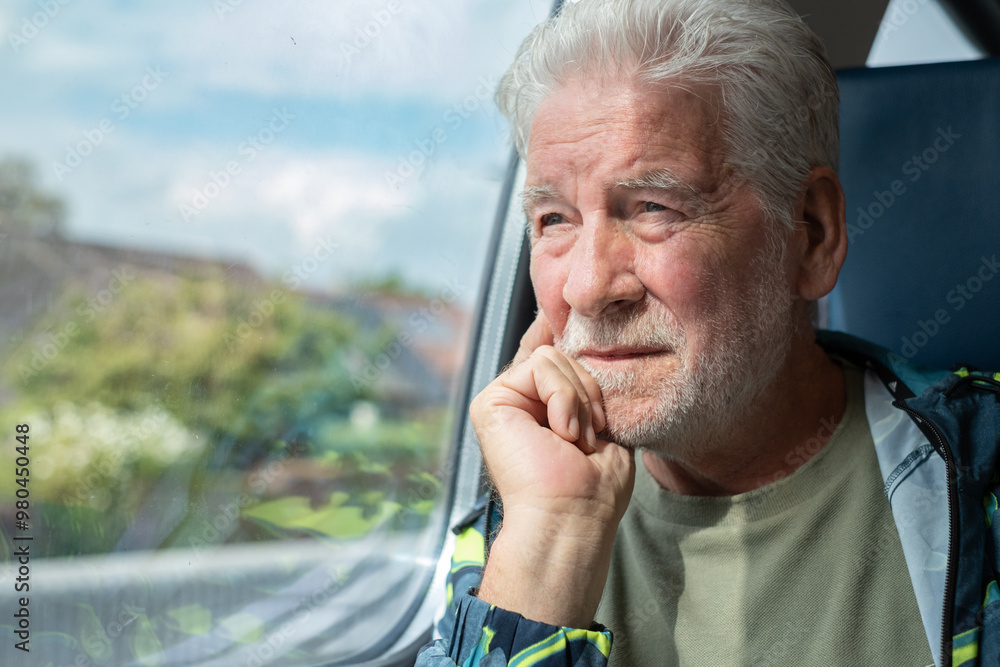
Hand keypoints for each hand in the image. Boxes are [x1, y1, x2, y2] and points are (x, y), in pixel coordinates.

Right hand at [470, 311, 634, 627]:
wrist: (573, 516)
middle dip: (589, 390)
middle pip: (563, 353)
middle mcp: (521, 400)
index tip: (563, 308)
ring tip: (573, 440)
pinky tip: (559, 434)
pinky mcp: (490, 402)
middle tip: (588, 435)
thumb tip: (577, 341)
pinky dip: (562, 398)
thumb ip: (587, 386)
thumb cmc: (594, 486)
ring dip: (579, 399)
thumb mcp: (602, 424)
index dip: (556, 326)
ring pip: (553, 356)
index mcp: (544, 407)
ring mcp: (504, 400)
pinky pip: (540, 365)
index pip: (550, 352)